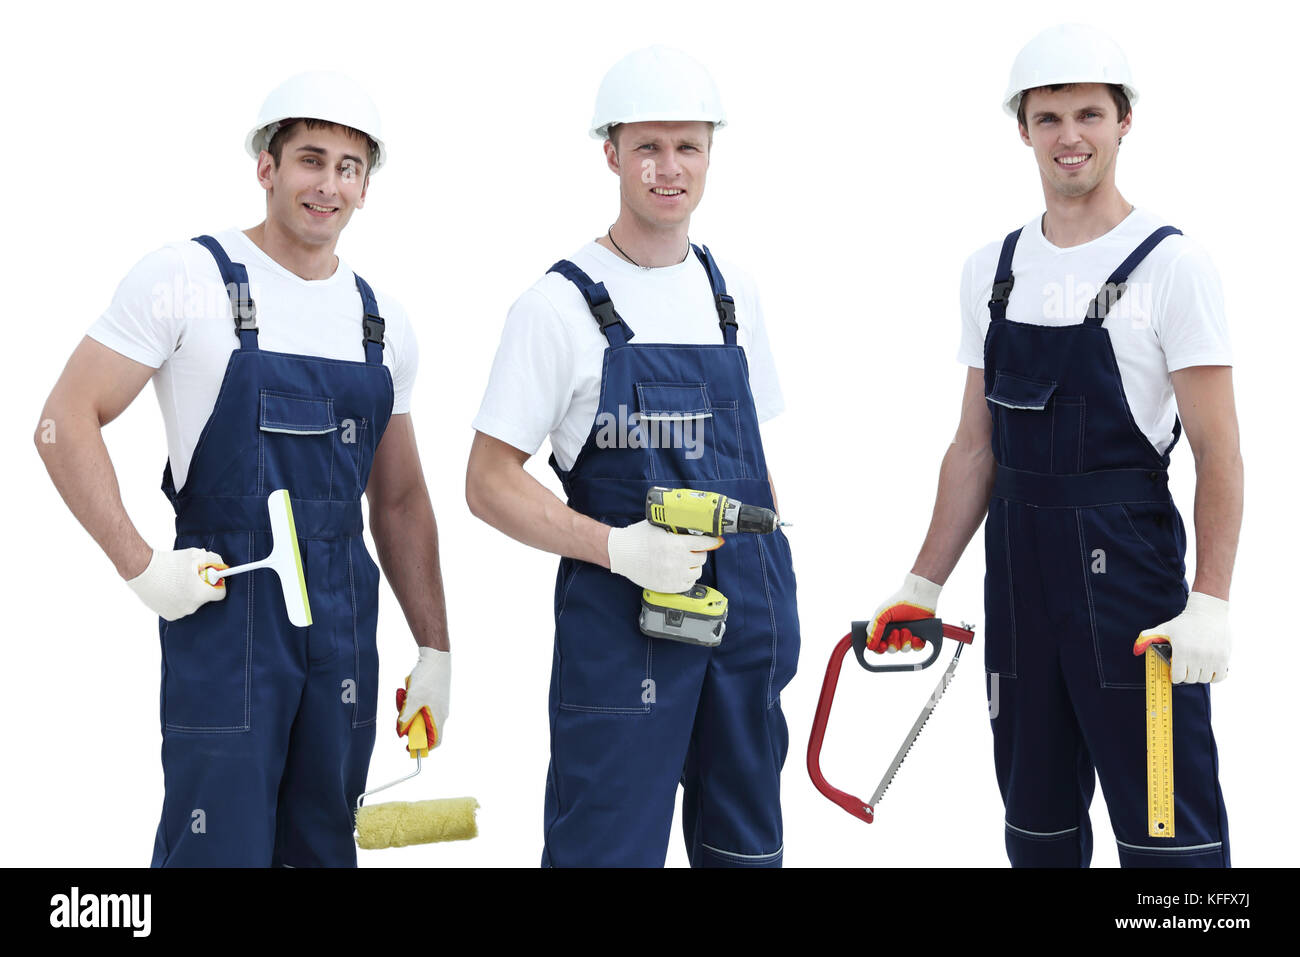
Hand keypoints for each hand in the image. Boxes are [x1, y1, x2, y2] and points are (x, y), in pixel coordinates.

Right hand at [126, 546, 225, 620]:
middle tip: (191, 577)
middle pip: (205, 598)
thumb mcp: (196, 555)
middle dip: (201, 587)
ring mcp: (180, 613)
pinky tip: (170, 589)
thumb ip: (213, 561)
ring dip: (189, 593)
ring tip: (177, 582)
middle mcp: (192, 607)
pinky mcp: (169, 615)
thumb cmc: (169, 563)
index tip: (212, 578)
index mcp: (200, 594)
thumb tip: (220, 567)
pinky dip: (178, 600)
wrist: (142, 571)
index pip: (220, 594)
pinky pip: (181, 607)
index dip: (217, 584)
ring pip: (192, 603)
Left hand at [397, 647, 450, 747]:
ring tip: (403, 694)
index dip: (422, 747)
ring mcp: (436, 704)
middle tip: (401, 711)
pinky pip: (418, 704)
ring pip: (418, 714)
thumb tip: (401, 731)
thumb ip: (406, 717)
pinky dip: (410, 699)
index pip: (435, 741)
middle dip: (408, 721)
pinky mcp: (432, 696)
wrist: (435, 656)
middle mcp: (439, 712)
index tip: (408, 747)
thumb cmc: (428, 678)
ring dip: (407, 707)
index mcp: (439, 717)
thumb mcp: (413, 699)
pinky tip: (407, 689)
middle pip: (422, 727)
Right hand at [607, 520, 721, 592]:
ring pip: (697, 572)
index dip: (712, 541)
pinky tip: (681, 571)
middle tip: (693, 550)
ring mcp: (673, 575)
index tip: (716, 541)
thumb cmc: (637, 538)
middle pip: (702, 558)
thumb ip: (675, 527)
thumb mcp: (658, 526)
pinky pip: (687, 584)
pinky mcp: (668, 586)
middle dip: (699, 552)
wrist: (620, 554)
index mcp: (676, 544)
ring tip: (686, 561)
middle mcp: (677, 561)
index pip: (704, 543)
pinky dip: (687, 578)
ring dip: (694, 566)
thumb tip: (692, 526)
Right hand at [866, 573, 941, 653]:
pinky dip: (916, 644)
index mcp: (884, 629)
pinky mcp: (921, 635)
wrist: (918, 595)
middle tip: (895, 632)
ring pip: (904, 649)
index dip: (880, 648)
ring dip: (904, 642)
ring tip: (906, 630)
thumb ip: (874, 630)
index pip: (879, 645)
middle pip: (892, 649)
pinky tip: (915, 636)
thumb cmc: (898, 602)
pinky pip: (917, 647)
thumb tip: (869, 646)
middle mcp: (896, 633)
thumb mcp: (881, 615)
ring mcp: (908, 635)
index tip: (882, 645)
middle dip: (893, 643)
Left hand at [1133, 592, 1229, 683]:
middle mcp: (1197, 656)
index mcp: (1182, 650)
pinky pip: (1219, 677)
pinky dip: (1214, 676)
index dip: (1175, 675)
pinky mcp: (1224, 657)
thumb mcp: (1165, 628)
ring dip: (1200, 676)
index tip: (1176, 671)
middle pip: (1191, 679)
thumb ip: (1149, 638)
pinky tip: (1209, 669)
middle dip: (1187, 675)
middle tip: (1186, 667)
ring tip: (1197, 667)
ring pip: (1204, 679)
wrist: (1208, 612)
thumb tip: (1136, 649)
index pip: (1178, 677)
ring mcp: (1212, 657)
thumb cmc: (1185, 622)